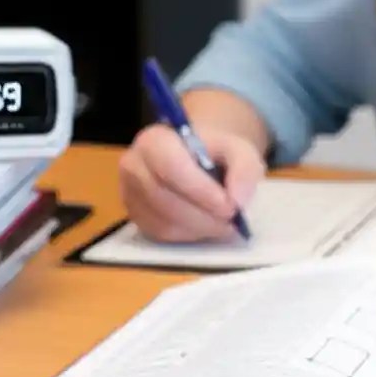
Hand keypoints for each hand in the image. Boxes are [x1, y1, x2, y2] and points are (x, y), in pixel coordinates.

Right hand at [118, 123, 265, 242]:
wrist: (195, 159)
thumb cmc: (214, 153)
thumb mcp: (238, 150)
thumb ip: (244, 168)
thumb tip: (237, 200)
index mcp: (154, 141)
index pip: (171, 167)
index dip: (200, 190)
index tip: (230, 206)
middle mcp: (134, 166)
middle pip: (165, 199)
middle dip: (204, 216)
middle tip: (232, 221)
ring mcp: (131, 195)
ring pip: (164, 222)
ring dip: (200, 228)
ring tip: (224, 224)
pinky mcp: (137, 219)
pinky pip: (162, 235)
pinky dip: (190, 235)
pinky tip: (206, 226)